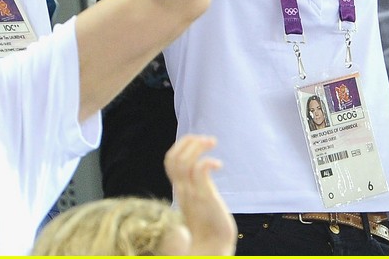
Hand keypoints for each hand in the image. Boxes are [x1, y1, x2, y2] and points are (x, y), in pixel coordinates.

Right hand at [165, 134, 237, 255]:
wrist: (211, 249)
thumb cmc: (209, 226)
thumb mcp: (200, 201)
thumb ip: (197, 187)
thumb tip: (202, 170)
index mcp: (180, 190)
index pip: (170, 161)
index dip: (182, 145)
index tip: (198, 141)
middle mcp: (182, 190)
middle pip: (173, 157)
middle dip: (189, 141)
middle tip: (207, 140)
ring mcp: (192, 194)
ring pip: (183, 162)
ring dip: (197, 146)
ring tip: (213, 143)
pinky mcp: (204, 198)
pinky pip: (199, 172)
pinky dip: (207, 162)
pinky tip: (218, 165)